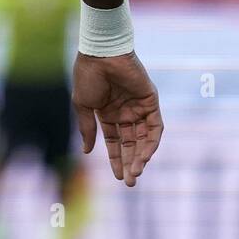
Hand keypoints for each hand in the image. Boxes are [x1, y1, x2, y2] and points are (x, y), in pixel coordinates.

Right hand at [72, 50, 163, 186]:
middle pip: (130, 144)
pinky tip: (144, 156)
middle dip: (130, 163)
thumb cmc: (88, 77)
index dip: (116, 159)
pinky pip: (155, 127)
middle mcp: (125, 113)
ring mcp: (139, 108)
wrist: (101, 55)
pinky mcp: (151, 102)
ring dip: (141, 156)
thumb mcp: (84, 105)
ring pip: (143, 139)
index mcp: (107, 113)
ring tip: (135, 173)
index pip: (115, 141)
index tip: (117, 177)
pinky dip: (151, 143)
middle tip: (130, 183)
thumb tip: (86, 151)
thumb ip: (87, 129)